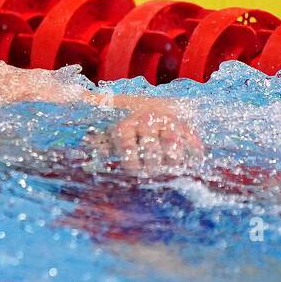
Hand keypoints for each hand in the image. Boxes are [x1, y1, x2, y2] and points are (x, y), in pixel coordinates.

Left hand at [85, 104, 204, 174]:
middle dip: (151, 164)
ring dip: (172, 160)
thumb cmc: (127, 126)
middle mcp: (146, 121)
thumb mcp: (111, 131)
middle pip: (151, 146)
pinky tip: (193, 163)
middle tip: (152, 175)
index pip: (127, 145)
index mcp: (126, 125)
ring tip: (170, 173)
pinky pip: (191, 137)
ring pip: (172, 142)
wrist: (151, 106)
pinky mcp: (184, 124)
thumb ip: (100, 142)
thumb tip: (86, 146)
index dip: (130, 162)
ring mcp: (166, 121)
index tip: (133, 173)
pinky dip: (194, 151)